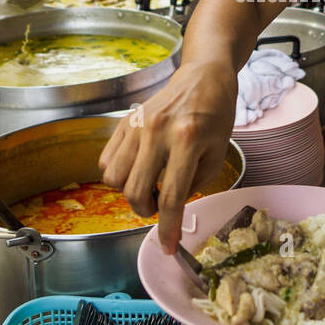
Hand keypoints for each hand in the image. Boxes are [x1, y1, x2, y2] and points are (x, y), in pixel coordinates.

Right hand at [98, 59, 238, 252]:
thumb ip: (193, 184)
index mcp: (187, 140)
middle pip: (136, 191)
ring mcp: (137, 125)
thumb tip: (170, 211)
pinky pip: (107, 161)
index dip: (168, 227)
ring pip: (115, 179)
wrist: (202, 77)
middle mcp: (157, 132)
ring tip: (149, 186)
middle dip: (146, 211)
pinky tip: (138, 170)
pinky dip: (118, 175)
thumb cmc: (216, 115)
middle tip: (160, 207)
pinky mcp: (124, 122)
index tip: (168, 247)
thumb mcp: (217, 154)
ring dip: (130, 193)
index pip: (171, 196)